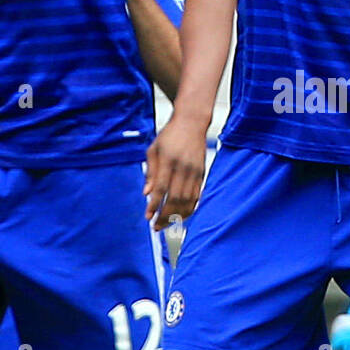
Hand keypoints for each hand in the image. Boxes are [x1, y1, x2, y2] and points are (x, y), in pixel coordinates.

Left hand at [145, 110, 206, 228]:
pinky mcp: (202, 174)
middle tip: (156, 227)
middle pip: (175, 198)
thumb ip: (150, 172)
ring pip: (188, 200)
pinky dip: (190, 208)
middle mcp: (183, 167)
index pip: (161, 189)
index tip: (148, 216)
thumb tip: (147, 193)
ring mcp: (195, 171)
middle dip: (165, 216)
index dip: (154, 205)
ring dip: (177, 216)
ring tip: (168, 225)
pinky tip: (181, 216)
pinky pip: (197, 196)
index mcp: (168, 160)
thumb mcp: (153, 149)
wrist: (192, 122)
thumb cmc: (170, 135)